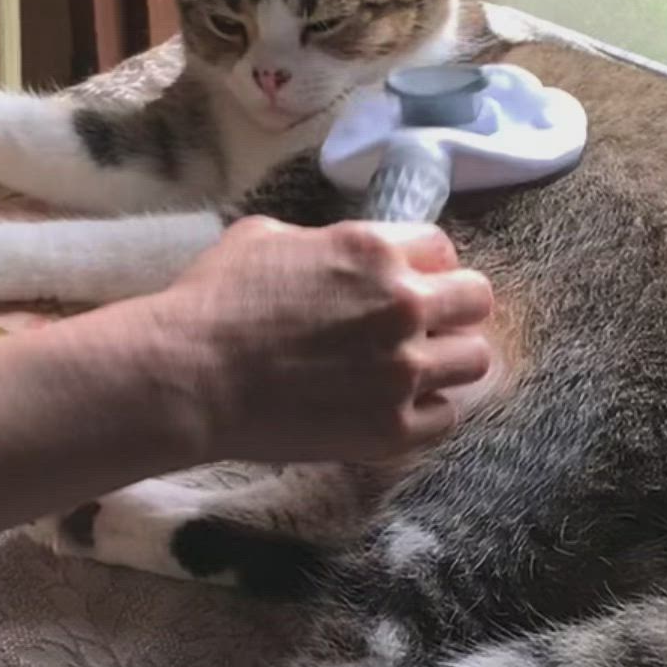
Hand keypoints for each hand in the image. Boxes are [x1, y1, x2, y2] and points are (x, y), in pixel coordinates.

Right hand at [152, 216, 492, 464]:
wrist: (190, 378)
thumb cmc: (214, 302)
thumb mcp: (264, 238)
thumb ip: (323, 242)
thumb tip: (335, 254)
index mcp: (374, 251)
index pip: (443, 250)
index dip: (426, 268)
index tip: (409, 284)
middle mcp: (401, 306)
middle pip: (477, 300)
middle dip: (452, 309)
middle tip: (422, 326)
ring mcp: (402, 370)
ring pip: (474, 360)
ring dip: (447, 361)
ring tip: (412, 370)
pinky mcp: (391, 428)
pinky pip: (446, 418)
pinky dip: (425, 412)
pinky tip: (393, 407)